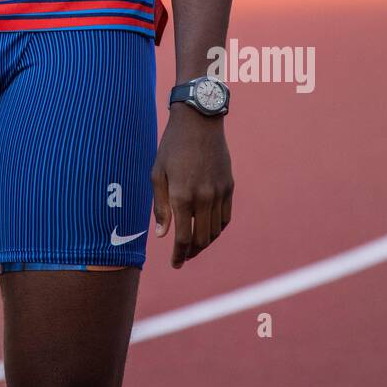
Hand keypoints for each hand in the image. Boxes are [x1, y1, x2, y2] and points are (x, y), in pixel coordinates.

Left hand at [151, 104, 233, 267]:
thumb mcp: (157, 173)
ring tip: (193, 246)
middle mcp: (203, 198)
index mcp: (181, 195)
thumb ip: (159, 206)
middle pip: (202, 239)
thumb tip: (162, 235)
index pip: (183, 238)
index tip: (175, 264)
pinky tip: (208, 230)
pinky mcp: (229, 186)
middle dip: (191, 253)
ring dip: (205, 243)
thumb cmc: (172, 146)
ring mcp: (219, 193)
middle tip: (183, 258)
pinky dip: (217, 229)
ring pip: (215, 231)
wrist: (199, 121)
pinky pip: (225, 217)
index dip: (179, 256)